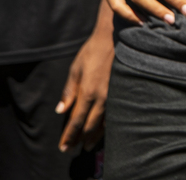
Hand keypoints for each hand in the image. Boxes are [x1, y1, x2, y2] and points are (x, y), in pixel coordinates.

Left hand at [56, 3, 114, 150]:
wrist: (116, 37)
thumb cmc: (93, 50)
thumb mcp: (76, 68)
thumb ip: (69, 91)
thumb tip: (61, 110)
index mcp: (88, 91)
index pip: (76, 120)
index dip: (69, 135)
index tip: (63, 147)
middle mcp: (102, 97)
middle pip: (90, 126)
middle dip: (80, 139)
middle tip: (73, 149)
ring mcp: (116, 95)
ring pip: (104, 123)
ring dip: (95, 136)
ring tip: (88, 145)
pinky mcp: (125, 92)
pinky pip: (116, 114)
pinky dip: (108, 125)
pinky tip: (106, 129)